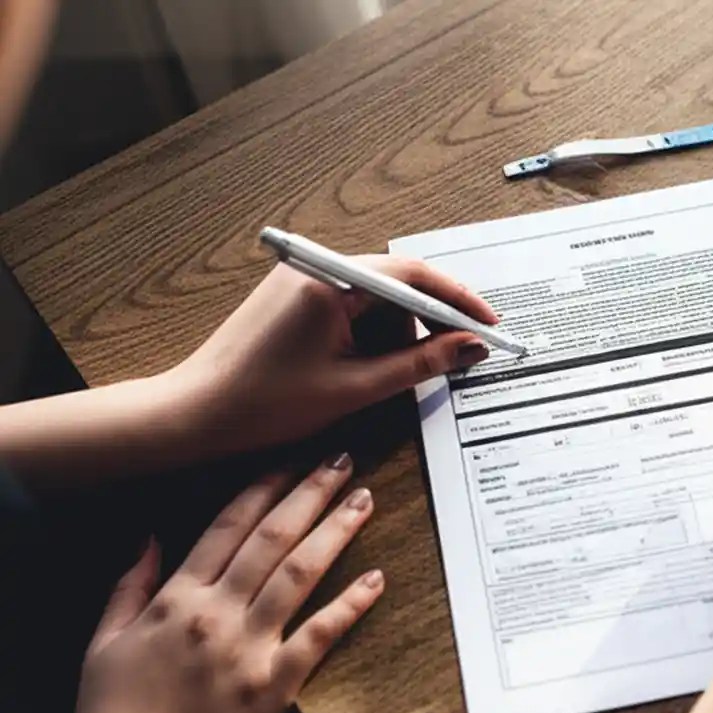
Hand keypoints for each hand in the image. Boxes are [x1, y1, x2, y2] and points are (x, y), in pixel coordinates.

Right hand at [76, 456, 381, 712]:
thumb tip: (150, 538)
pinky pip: (319, 636)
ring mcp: (248, 648)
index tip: (289, 461)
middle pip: (271, 538)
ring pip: (299, 574)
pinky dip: (350, 605)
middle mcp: (216, 614)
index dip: (263, 488)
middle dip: (309, 494)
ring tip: (363, 500)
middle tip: (341, 461)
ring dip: (335, 531)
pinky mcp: (273, 686)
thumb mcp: (103, 643)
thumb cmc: (115, 709)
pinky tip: (376, 578)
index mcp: (177, 598)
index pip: (227, 526)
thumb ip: (129, 586)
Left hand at [172, 256, 498, 455]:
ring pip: (376, 297)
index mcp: (331, 282)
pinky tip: (370, 366)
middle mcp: (317, 268)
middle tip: (455, 355)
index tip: (488, 325)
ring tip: (395, 374)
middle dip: (429, 321)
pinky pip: (350, 304)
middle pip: (397, 283)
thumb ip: (421, 363)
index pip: (414, 275)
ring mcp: (303, 280)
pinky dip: (370, 333)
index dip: (458, 301)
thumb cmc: (264, 403)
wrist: (195, 415)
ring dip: (398, 331)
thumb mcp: (357, 387)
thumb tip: (470, 348)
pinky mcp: (294, 297)